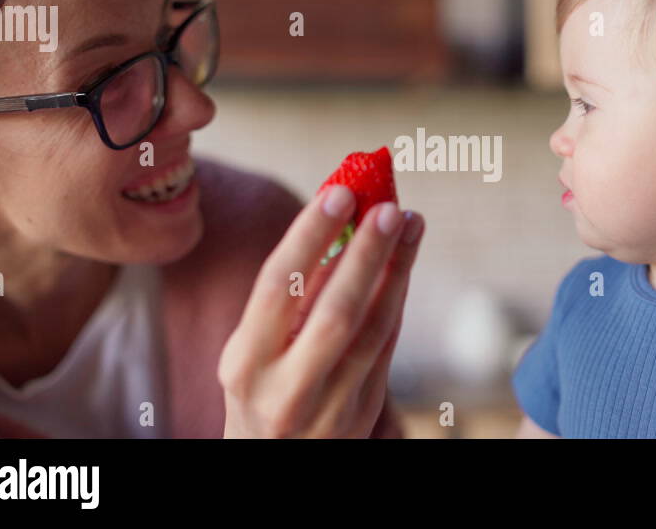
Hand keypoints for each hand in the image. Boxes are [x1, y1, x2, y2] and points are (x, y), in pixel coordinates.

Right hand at [218, 184, 423, 437]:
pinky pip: (385, 346)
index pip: (277, 289)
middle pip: (335, 313)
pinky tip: (404, 263)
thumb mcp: (254, 347)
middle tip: (389, 207)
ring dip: (397, 271)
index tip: (338, 192)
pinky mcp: (362, 414)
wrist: (273, 462)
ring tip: (409, 224)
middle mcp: (285, 391)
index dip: (309, 237)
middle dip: (366, 255)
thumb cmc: (260, 385)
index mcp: (245, 364)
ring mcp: (330, 408)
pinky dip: (396, 299)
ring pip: (374, 331)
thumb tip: (338, 226)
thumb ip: (291, 297)